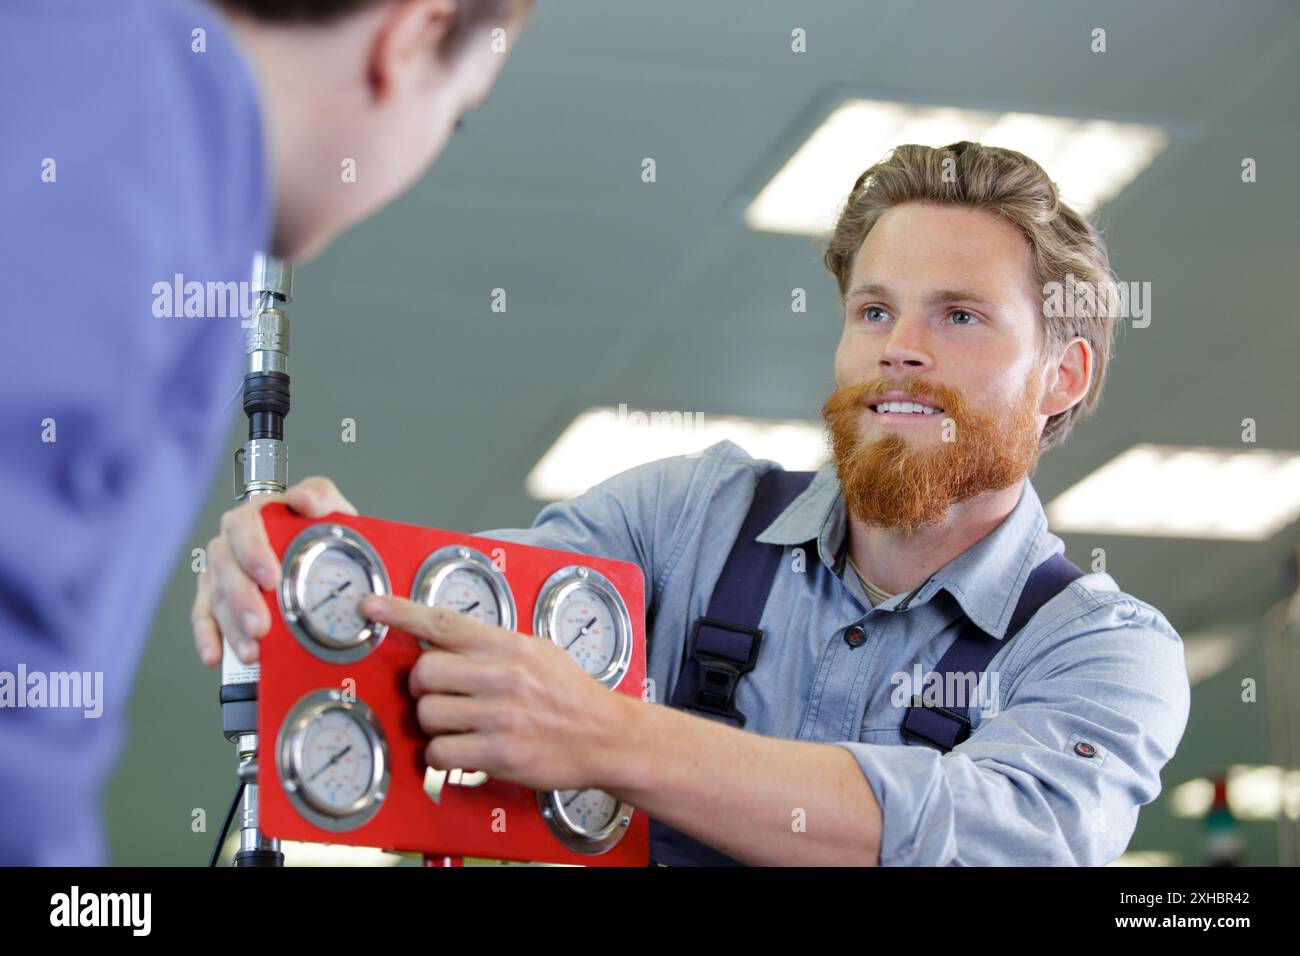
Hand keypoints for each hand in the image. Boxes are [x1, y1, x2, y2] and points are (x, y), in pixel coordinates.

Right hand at [191, 476, 357, 667]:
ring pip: (216, 597)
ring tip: (250, 650)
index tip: (271, 579)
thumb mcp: (329, 508)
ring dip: (231, 626)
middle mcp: (233, 541)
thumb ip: (320, 497)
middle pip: (226, 567)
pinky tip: (216, 655)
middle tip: (260, 625)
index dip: (253, 553)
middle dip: (242, 600)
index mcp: (256, 515)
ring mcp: (222, 570)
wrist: (322, 551)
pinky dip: (208, 638)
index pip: (245, 527)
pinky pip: (204, 617)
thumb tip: (304, 499)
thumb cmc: (320, 528)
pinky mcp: (215, 597)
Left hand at [362, 594, 625, 792]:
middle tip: (435, 693)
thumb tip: (443, 638)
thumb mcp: (537, 652)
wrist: (607, 737)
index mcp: (509, 645)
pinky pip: (439, 752)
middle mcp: (503, 676)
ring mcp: (500, 716)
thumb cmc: (571, 695)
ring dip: (432, 723)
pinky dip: (441, 755)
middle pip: (424, 671)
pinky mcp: (499, 754)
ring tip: (457, 725)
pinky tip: (461, 751)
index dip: (400, 611)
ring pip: (427, 714)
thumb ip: (492, 645)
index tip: (371, 605)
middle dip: (420, 686)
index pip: (443, 622)